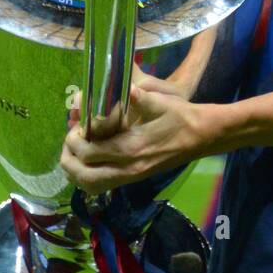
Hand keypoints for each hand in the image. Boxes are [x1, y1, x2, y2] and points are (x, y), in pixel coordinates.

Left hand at [60, 71, 214, 193]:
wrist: (203, 136)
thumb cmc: (181, 117)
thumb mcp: (162, 102)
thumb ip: (140, 97)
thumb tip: (125, 86)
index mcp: (131, 148)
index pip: (89, 153)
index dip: (74, 140)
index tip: (76, 125)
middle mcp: (128, 168)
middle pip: (84, 176)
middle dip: (69, 160)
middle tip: (70, 141)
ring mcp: (132, 176)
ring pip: (92, 186)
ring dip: (76, 173)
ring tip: (74, 153)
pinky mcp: (135, 178)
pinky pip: (103, 186)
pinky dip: (88, 178)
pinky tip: (89, 161)